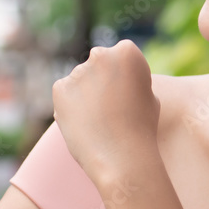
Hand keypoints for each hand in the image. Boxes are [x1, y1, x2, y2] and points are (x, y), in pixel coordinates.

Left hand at [52, 40, 160, 183]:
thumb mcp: (148, 94)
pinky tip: (83, 121)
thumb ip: (130, 78)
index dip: (124, 75)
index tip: (127, 93)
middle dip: (101, 78)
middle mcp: (101, 55)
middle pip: (98, 62)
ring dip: (85, 92)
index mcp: (127, 52)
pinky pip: (64, 91)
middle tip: (109, 106)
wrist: (122, 156)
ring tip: (97, 120)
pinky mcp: (59, 88)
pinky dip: (70, 103)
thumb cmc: (141, 128)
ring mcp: (78, 71)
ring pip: (80, 78)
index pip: (121, 53)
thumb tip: (115, 75)